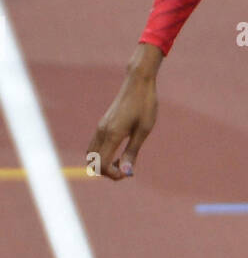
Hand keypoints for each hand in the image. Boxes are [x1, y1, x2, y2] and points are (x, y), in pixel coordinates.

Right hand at [87, 53, 159, 179]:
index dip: (114, 175)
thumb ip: (132, 152)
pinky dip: (103, 154)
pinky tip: (120, 151)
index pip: (101, 164)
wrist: (138, 82)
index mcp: (112, 134)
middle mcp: (102, 132)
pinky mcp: (102, 124)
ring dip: (104, 163)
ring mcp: (100, 127)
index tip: (129, 172)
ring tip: (123, 160)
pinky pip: (95, 146)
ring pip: (91, 155)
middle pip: (92, 162)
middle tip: (126, 168)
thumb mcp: (143, 130)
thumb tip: (125, 172)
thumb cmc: (145, 105)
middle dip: (107, 171)